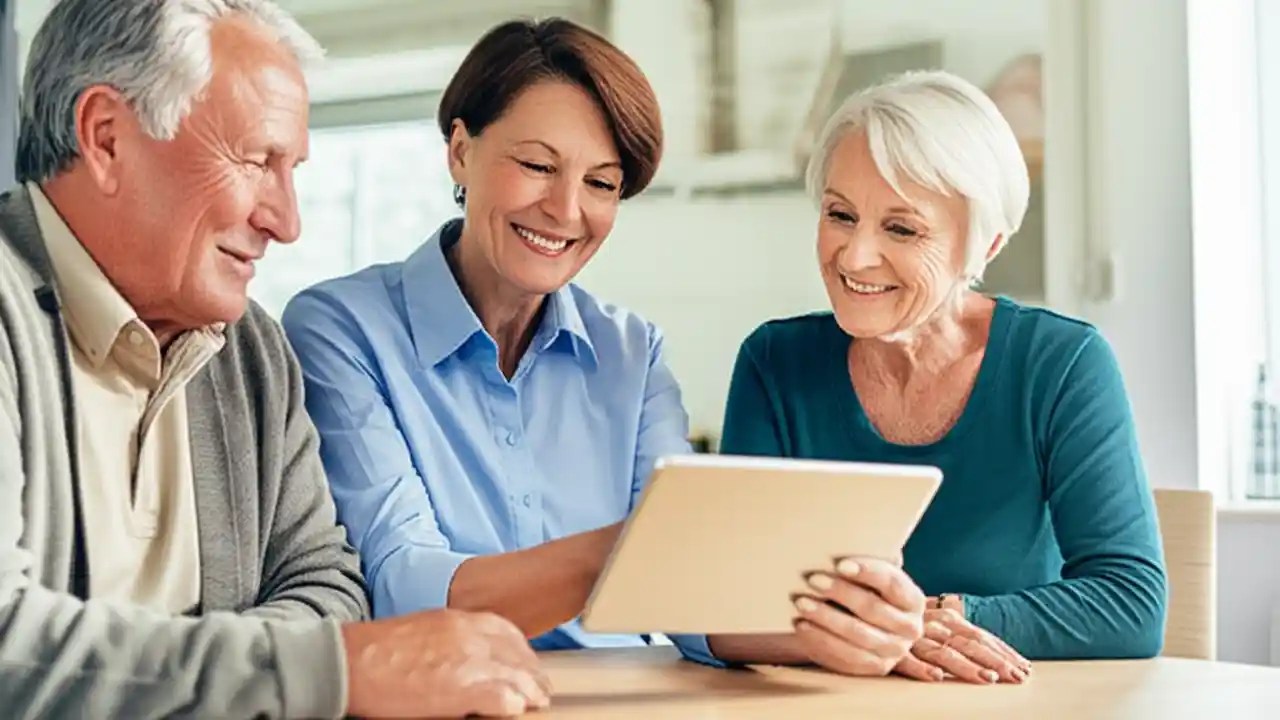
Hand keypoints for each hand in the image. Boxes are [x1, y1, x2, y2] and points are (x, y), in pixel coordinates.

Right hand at [342, 608, 551, 717]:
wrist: (351, 661)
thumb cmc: (376, 650)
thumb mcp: (422, 629)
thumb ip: (450, 638)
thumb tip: (466, 655)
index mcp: (458, 620)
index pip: (505, 631)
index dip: (521, 651)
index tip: (527, 664)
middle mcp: (469, 636)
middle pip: (516, 654)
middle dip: (531, 672)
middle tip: (539, 688)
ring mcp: (469, 661)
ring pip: (516, 676)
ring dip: (529, 690)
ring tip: (535, 702)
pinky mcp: (462, 689)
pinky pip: (502, 697)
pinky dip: (512, 704)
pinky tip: (515, 710)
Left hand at [792, 557, 925, 675]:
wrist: (867, 625)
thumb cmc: (866, 590)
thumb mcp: (872, 575)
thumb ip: (868, 560)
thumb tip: (848, 533)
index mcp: (912, 599)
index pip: (891, 582)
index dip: (867, 572)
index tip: (840, 564)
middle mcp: (909, 628)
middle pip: (872, 608)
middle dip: (840, 593)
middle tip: (812, 580)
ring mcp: (893, 651)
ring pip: (857, 635)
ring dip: (826, 618)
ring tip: (801, 603)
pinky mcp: (873, 668)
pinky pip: (845, 657)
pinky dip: (821, 640)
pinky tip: (801, 625)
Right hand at [893, 600, 1031, 683]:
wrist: (865, 597)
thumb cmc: (904, 614)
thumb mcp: (934, 617)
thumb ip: (957, 630)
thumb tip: (992, 647)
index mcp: (947, 617)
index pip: (981, 637)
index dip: (1004, 652)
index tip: (1024, 667)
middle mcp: (933, 625)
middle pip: (969, 645)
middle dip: (995, 661)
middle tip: (1015, 676)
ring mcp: (914, 637)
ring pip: (944, 653)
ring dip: (966, 667)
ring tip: (986, 678)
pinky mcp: (892, 649)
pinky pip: (907, 660)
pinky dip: (921, 669)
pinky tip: (935, 678)